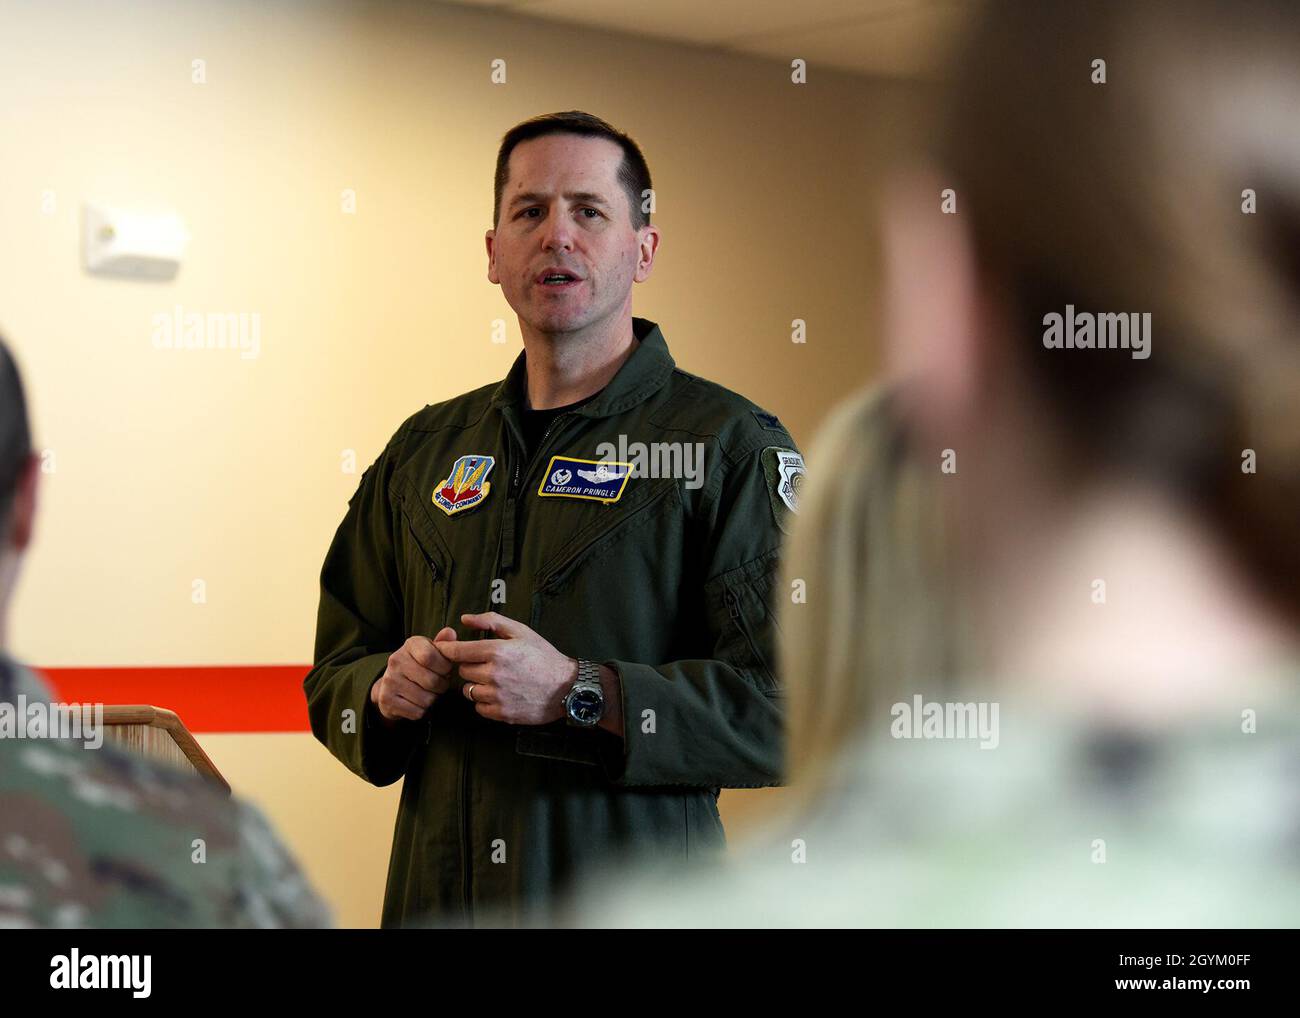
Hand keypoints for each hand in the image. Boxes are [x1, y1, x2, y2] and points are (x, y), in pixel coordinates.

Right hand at [369, 629, 456, 723]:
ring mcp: (389, 680)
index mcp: (410, 644)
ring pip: (426, 699)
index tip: (445, 670)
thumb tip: (451, 633)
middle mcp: (396, 660)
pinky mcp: (386, 700)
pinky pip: (417, 712)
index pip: (430, 657)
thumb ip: (444, 643)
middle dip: (441, 686)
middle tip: (438, 684)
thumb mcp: (432, 651)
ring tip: (426, 692)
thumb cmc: (419, 666)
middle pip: (432, 681)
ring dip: (432, 699)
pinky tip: (416, 701)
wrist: (391, 685)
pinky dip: (422, 710)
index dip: (444, 668)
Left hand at [436, 612, 575, 724]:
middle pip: (462, 671)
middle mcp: (494, 674)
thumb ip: (491, 622)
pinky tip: (499, 694)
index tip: (448, 650)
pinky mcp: (502, 713)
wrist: (566, 687)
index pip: (458, 651)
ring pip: (468, 690)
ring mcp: (497, 696)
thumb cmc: (544, 657)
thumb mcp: (521, 631)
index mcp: (497, 651)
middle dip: (471, 666)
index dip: (449, 649)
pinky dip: (484, 702)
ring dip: (477, 685)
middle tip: (488, 664)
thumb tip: (465, 619)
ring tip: (495, 680)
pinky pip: (478, 707)